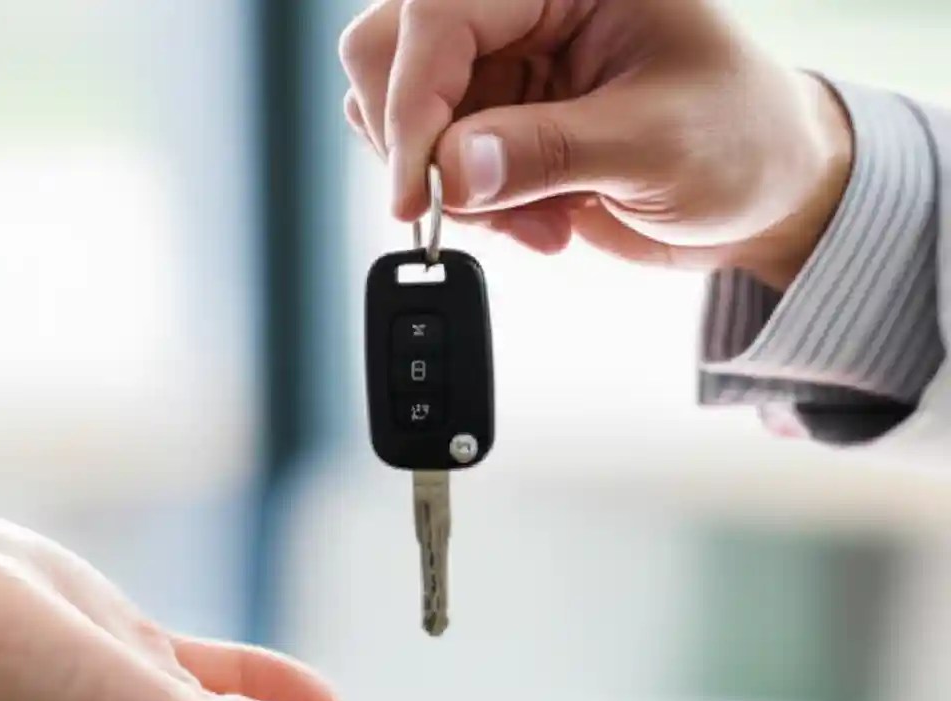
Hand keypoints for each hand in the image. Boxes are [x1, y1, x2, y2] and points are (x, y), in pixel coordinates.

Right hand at [339, 0, 853, 288]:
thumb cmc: (746, 141)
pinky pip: (432, 158)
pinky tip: (539, 220)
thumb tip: (449, 170)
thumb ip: (547, 152)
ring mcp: (504, 62)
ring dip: (449, 183)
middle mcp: (526, 7)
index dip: (413, 100)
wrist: (768, 192)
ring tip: (532, 218)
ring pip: (400, 110)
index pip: (443, 12)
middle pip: (392, 48)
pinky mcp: (495, 115)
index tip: (417, 191)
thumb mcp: (657, 145)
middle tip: (464, 208)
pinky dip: (469, 205)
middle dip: (418, 140)